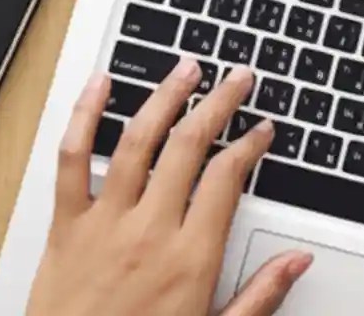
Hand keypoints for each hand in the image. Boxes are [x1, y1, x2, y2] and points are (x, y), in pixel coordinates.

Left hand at [27, 60, 310, 315]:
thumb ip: (260, 295)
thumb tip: (298, 261)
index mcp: (190, 257)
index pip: (229, 177)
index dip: (251, 143)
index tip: (262, 129)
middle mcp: (150, 231)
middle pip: (190, 146)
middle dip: (219, 103)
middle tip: (236, 78)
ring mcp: (105, 224)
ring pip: (139, 141)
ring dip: (166, 97)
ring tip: (187, 69)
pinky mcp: (66, 227)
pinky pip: (72, 160)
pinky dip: (85, 117)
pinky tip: (100, 85)